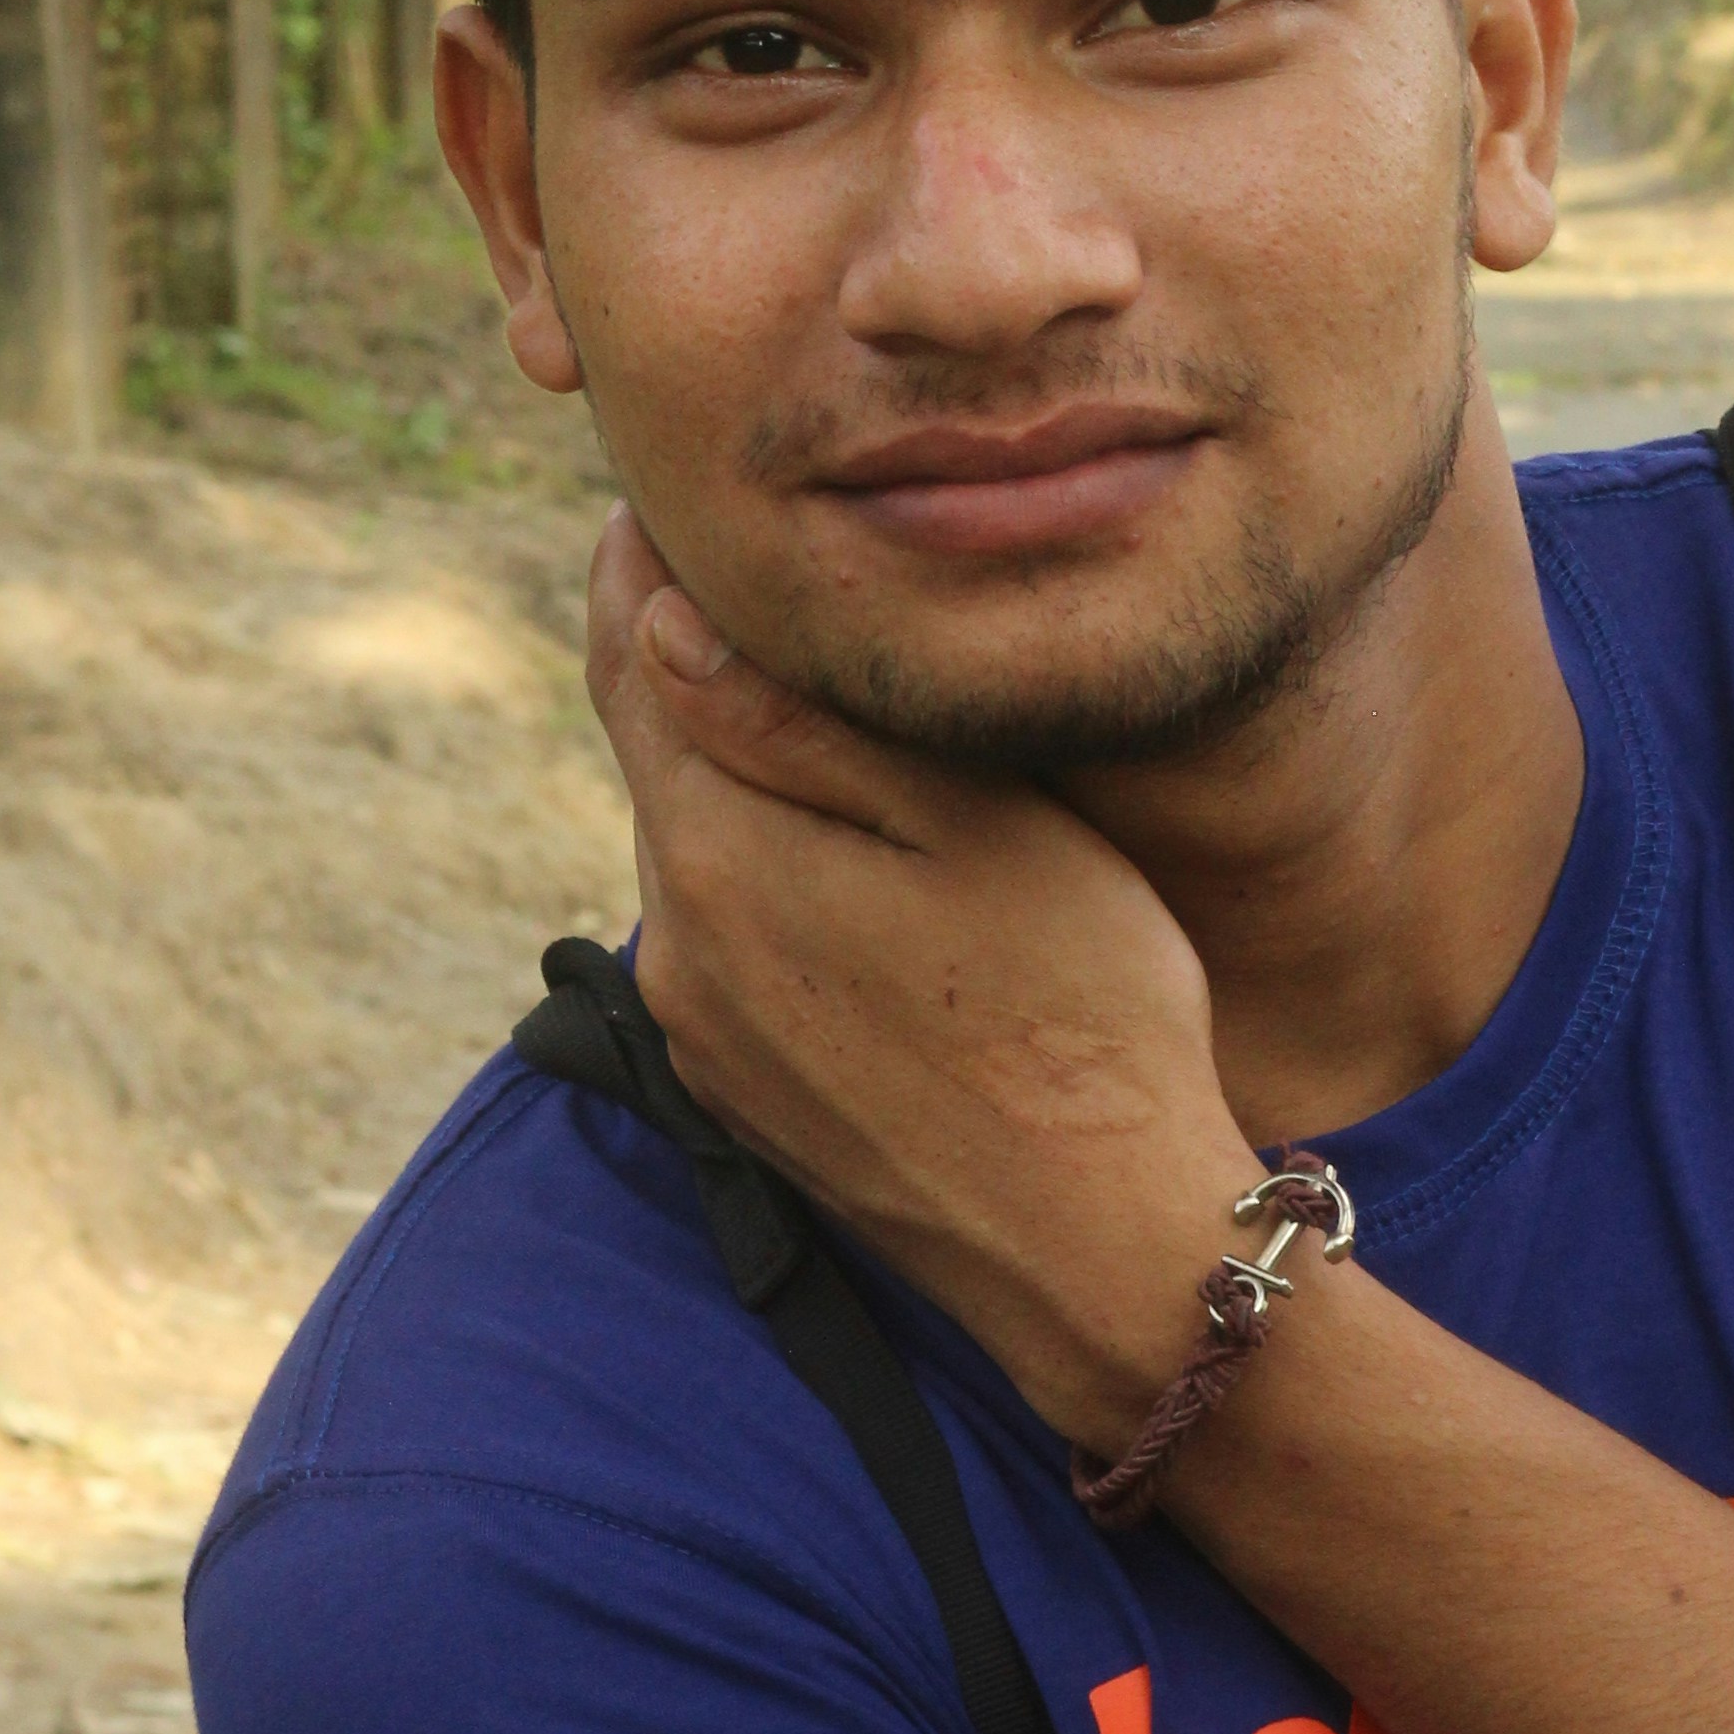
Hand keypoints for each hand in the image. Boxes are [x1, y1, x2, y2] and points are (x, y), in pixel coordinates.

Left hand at [583, 505, 1256, 1443]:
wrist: (1100, 1250)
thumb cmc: (1083, 1014)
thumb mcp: (974, 827)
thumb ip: (804, 720)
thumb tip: (665, 615)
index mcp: (716, 851)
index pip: (632, 648)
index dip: (659, 548)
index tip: (703, 483)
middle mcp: (678, 942)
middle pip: (652, 742)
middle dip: (693, 647)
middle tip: (765, 555)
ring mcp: (705, 1029)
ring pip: (692, 841)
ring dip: (734, 763)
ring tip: (821, 693)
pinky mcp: (747, 1093)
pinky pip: (728, 935)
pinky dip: (766, 866)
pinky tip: (852, 857)